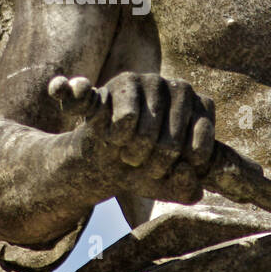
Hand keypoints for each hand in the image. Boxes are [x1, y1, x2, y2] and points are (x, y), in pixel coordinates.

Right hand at [48, 73, 214, 204]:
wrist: (109, 166)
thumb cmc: (147, 169)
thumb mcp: (171, 186)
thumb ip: (188, 189)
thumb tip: (185, 169)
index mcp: (200, 106)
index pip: (196, 150)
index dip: (179, 170)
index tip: (171, 169)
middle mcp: (174, 86)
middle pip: (168, 143)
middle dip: (152, 165)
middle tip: (142, 160)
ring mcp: (139, 82)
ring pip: (138, 128)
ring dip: (127, 150)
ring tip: (124, 145)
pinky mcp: (104, 90)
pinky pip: (89, 94)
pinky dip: (76, 93)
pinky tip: (70, 89)